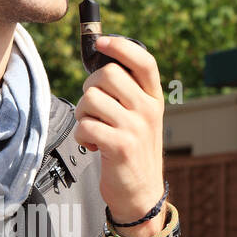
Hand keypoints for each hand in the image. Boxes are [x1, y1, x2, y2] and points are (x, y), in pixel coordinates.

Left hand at [74, 34, 165, 230]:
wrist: (141, 194)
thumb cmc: (133, 151)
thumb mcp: (140, 118)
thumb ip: (128, 92)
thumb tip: (100, 60)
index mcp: (154, 99)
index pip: (143, 61)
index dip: (120, 46)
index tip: (102, 43)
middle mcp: (148, 110)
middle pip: (107, 75)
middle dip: (89, 88)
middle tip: (93, 108)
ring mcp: (135, 128)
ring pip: (91, 99)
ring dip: (83, 114)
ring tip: (93, 128)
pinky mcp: (120, 146)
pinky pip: (86, 126)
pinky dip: (82, 135)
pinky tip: (92, 145)